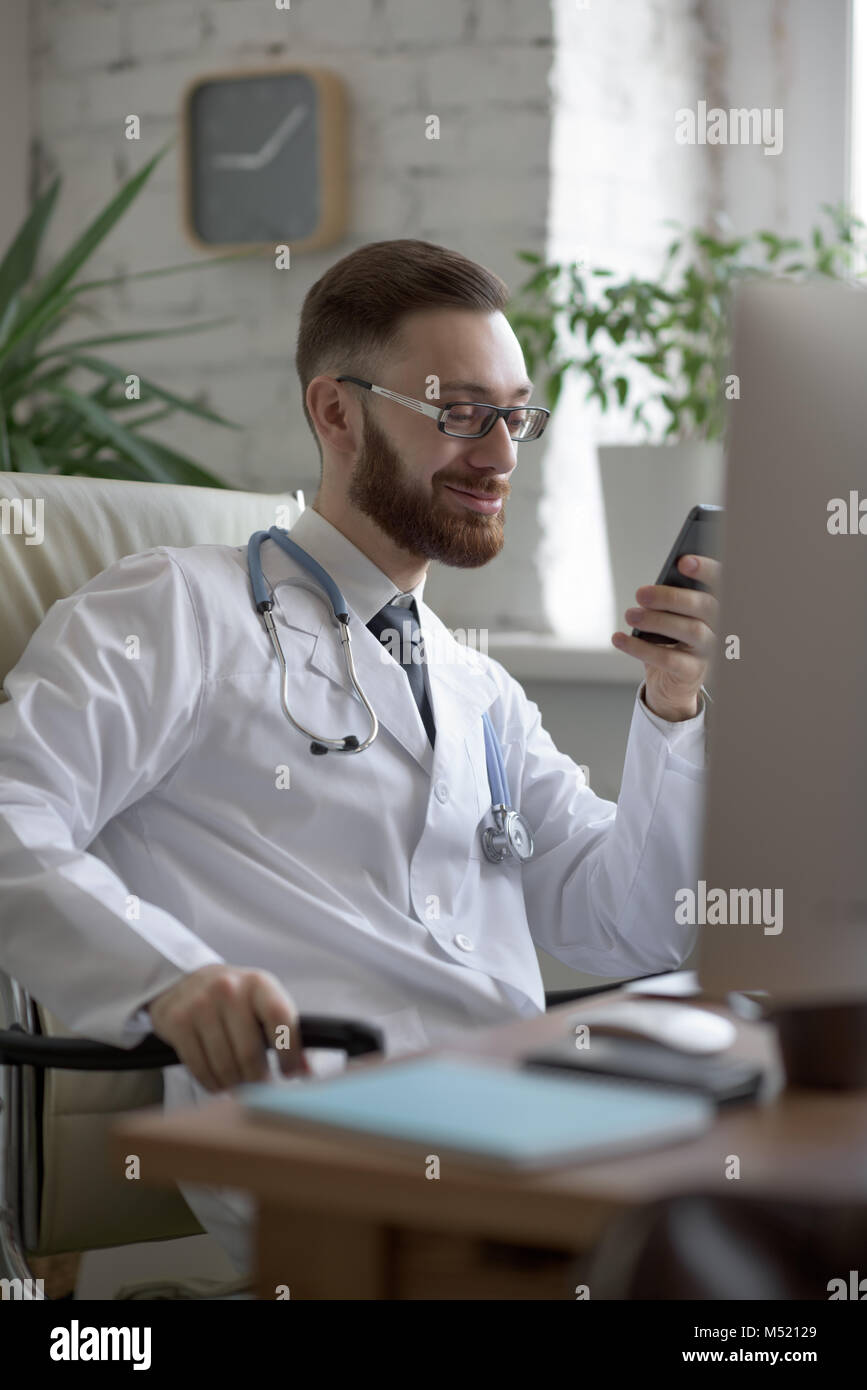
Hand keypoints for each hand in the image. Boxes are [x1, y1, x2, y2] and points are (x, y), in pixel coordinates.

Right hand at [146, 964, 309, 1093]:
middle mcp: (229, 990)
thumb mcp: (263, 1002)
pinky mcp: (178, 1022)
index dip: (289, 1051)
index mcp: (258, 984)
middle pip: (250, 1052)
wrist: (184, 981)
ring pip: (225, 1065)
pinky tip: (220, 1083)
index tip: (289, 1072)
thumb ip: (286, 1032)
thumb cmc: (234, 998)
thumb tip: (307, 1071)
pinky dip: (213, 1084)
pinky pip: (199, 1068)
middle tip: (260, 1086)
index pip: (280, 1018)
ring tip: (240, 1084)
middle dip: (258, 1078)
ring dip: (235, 1084)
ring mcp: (201, 1005)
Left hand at [611, 554, 720, 720]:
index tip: (683, 562)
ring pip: (692, 631)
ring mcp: (710, 651)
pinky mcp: (693, 672)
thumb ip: (670, 600)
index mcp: (717, 606)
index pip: (722, 582)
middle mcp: (721, 627)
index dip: (707, 571)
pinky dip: (640, 648)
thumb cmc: (670, 639)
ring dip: (657, 620)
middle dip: (672, 597)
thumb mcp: (671, 615)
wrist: (671, 682)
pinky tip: (619, 639)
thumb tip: (652, 589)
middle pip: (706, 606)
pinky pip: (669, 658)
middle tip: (641, 594)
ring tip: (630, 615)